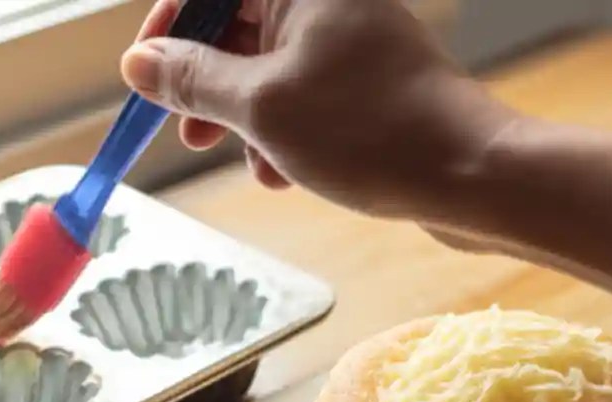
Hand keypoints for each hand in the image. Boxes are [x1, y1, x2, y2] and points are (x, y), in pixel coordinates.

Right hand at [121, 0, 513, 220]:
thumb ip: (193, 80)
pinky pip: (307, 96)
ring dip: (246, 119)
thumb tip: (139, 62)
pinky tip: (285, 175)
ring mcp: (353, 41)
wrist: (472, 173)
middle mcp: (327, 1)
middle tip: (188, 131)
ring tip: (251, 165)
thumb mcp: (261, 108)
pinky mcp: (371, 82)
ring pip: (270, 68)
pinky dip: (285, 133)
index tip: (145, 78)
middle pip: (238, 25)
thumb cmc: (371, 130)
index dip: (170, 29)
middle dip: (207, 84)